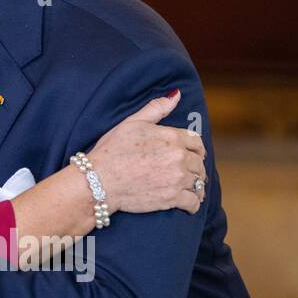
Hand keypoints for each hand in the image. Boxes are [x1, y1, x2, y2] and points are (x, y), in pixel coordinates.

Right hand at [87, 89, 207, 214]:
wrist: (99, 181)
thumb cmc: (112, 150)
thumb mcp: (131, 123)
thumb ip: (156, 109)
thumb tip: (176, 95)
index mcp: (171, 137)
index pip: (196, 142)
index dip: (196, 149)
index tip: (193, 154)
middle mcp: (178, 157)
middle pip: (199, 163)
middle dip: (195, 168)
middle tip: (187, 172)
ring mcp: (177, 178)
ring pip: (198, 183)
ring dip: (195, 186)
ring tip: (188, 188)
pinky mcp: (173, 198)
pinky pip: (194, 203)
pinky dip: (192, 203)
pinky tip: (186, 202)